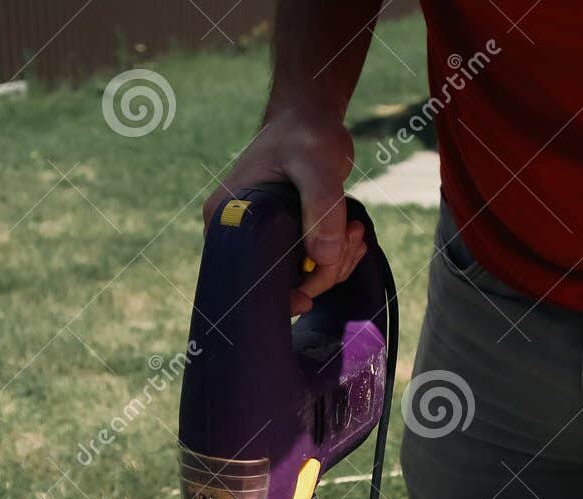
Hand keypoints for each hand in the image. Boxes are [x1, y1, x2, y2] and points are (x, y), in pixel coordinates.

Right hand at [204, 110, 366, 313]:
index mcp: (228, 218)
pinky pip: (313, 264)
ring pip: (303, 275)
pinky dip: (338, 256)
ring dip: (337, 262)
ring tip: (354, 229)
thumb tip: (324, 258)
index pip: (249, 277)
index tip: (311, 297)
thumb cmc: (304, 133)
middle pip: (281, 281)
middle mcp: (241, 233)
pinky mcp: (288, 237)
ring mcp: (265, 237)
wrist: (311, 119)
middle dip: (324, 271)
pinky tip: (352, 233)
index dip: (282, 294)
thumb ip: (321, 205)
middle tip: (352, 236)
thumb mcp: (314, 162)